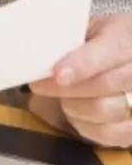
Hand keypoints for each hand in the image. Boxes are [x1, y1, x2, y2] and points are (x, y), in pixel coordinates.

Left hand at [29, 14, 131, 148]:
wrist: (126, 61)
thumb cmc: (103, 42)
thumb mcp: (90, 30)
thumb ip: (71, 41)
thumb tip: (41, 54)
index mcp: (127, 39)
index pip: (110, 51)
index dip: (83, 65)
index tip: (58, 74)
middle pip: (106, 84)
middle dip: (68, 88)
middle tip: (40, 86)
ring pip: (106, 110)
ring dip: (74, 106)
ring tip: (63, 98)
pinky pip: (110, 134)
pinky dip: (85, 125)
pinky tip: (77, 114)